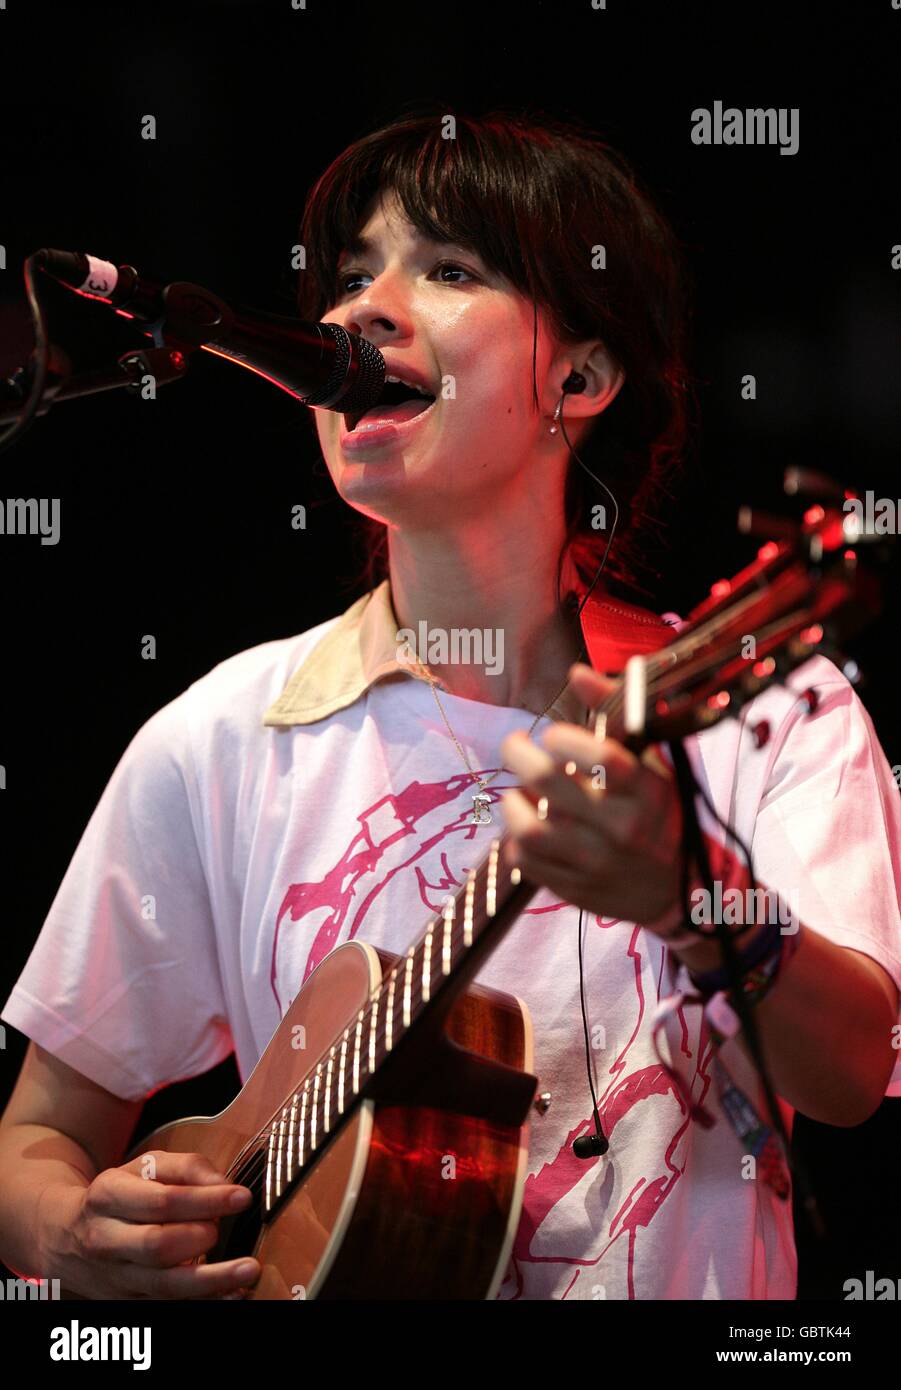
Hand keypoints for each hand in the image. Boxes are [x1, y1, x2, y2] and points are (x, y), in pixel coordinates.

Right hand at [44, 1151, 259, 1299]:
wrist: (66, 1237)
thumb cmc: (119, 1195)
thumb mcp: (143, 1166)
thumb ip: (186, 1167)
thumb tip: (224, 1182)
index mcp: (108, 1197)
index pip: (161, 1201)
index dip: (205, 1200)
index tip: (241, 1196)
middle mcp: (107, 1240)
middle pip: (158, 1245)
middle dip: (200, 1237)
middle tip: (222, 1228)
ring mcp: (115, 1277)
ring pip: (164, 1285)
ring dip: (211, 1279)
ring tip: (248, 1269)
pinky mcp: (127, 1301)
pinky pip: (169, 1305)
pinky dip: (204, 1301)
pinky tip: (232, 1294)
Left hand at [498, 663, 683, 928]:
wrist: (678, 891)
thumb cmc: (659, 816)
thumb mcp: (651, 766)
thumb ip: (615, 717)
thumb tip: (577, 673)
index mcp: (646, 792)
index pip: (601, 756)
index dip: (565, 737)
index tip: (552, 734)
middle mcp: (622, 828)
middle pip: (549, 782)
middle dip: (518, 754)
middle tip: (515, 745)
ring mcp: (596, 863)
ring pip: (529, 827)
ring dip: (512, 802)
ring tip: (518, 792)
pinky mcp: (574, 890)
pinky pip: (525, 861)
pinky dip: (513, 841)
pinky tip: (524, 828)